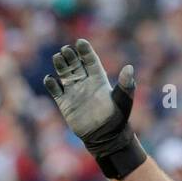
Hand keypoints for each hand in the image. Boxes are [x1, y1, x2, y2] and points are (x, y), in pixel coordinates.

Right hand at [42, 39, 143, 177]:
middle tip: (66, 50)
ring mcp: (74, 91)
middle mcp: (85, 82)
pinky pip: (55, 89)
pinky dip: (51, 83)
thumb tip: (130, 67)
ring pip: (64, 72)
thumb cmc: (117, 119)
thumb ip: (126, 85)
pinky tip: (51, 80)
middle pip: (75, 63)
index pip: (91, 61)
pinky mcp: (64, 102)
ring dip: (60, 64)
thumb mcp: (123, 101)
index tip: (81, 42)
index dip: (85, 51)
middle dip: (70, 55)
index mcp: (99, 80)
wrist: (105, 138)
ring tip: (58, 58)